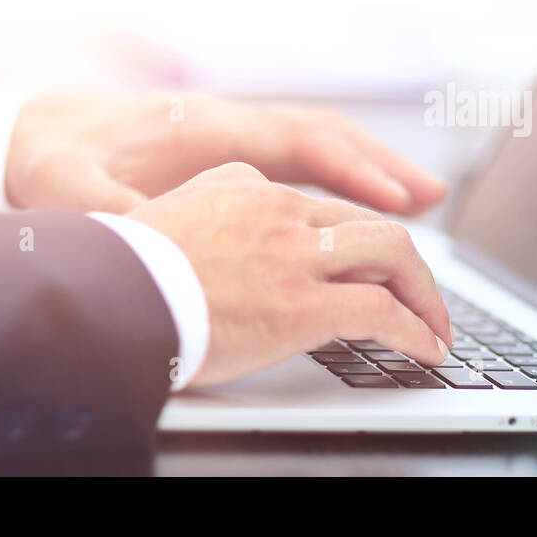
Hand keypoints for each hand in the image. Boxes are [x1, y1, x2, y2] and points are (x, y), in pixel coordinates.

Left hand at [6, 91, 446, 214]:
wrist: (28, 130)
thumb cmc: (53, 160)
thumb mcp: (71, 190)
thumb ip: (115, 212)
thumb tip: (154, 233)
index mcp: (205, 127)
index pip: (295, 141)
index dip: (349, 167)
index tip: (394, 198)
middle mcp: (230, 124)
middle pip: (324, 135)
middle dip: (382, 164)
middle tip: (434, 196)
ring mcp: (233, 134)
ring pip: (320, 142)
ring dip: (372, 166)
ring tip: (424, 198)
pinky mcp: (229, 151)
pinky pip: (302, 157)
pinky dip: (343, 173)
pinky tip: (365, 199)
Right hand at [126, 162, 452, 385]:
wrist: (100, 297)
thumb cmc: (122, 268)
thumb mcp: (171, 209)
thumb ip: (212, 199)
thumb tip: (234, 197)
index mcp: (251, 186)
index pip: (326, 209)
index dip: (358, 242)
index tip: (375, 266)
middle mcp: (282, 210)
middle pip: (372, 226)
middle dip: (410, 265)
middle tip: (423, 296)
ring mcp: (296, 255)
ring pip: (393, 256)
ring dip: (425, 295)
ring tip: (436, 326)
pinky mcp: (304, 303)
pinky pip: (383, 312)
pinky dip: (416, 331)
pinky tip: (426, 349)